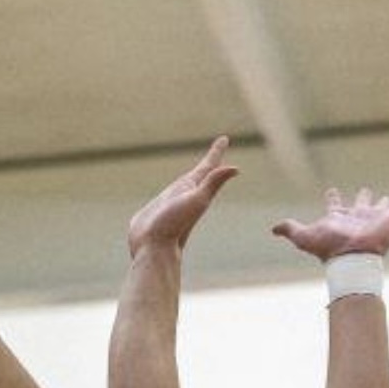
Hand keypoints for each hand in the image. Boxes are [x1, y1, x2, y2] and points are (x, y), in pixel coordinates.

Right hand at [128, 136, 237, 256]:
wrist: (153, 248)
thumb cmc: (174, 225)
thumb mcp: (196, 200)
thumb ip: (212, 183)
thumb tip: (236, 169)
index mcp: (193, 190)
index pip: (208, 167)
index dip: (216, 152)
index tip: (224, 139)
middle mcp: (183, 197)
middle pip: (199, 175)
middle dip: (208, 163)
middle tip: (217, 150)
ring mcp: (170, 206)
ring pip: (182, 188)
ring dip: (190, 179)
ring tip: (196, 173)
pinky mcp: (154, 215)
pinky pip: (164, 200)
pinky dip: (169, 195)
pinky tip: (169, 198)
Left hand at [272, 188, 388, 261]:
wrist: (353, 257)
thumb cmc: (330, 248)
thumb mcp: (304, 237)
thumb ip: (290, 230)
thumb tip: (272, 229)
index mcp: (339, 218)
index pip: (335, 205)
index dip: (333, 198)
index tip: (331, 190)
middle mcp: (357, 218)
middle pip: (361, 204)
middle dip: (362, 198)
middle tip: (364, 191)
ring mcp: (374, 220)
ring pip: (381, 208)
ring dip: (383, 204)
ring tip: (386, 200)